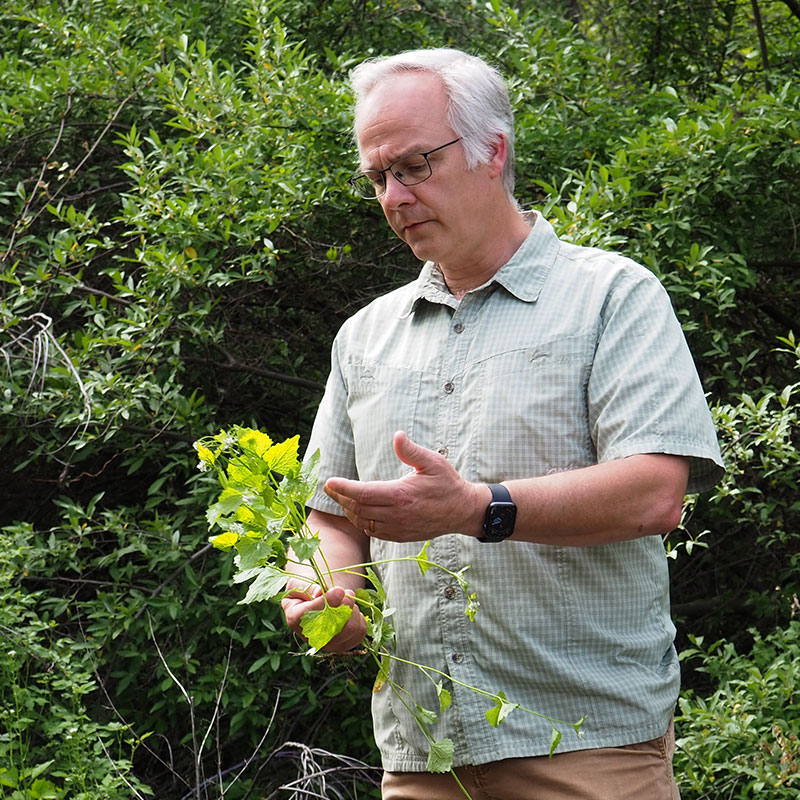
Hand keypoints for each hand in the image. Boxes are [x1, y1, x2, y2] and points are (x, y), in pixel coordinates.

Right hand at [281, 584, 366, 651]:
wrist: (316, 600)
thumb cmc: (306, 590)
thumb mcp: (299, 583)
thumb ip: (306, 586)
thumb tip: (319, 593)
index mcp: (294, 618)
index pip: (310, 614)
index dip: (327, 602)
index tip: (339, 590)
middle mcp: (310, 637)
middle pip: (335, 625)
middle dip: (345, 605)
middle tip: (347, 592)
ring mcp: (328, 644)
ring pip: (350, 629)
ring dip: (353, 610)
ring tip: (347, 599)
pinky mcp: (343, 645)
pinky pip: (360, 632)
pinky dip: (359, 618)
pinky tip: (350, 611)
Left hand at [323, 431, 487, 541]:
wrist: (462, 511)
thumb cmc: (447, 483)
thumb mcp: (432, 461)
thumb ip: (411, 450)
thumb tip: (397, 436)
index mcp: (400, 495)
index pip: (362, 493)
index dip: (343, 488)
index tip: (329, 482)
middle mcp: (396, 515)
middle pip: (358, 508)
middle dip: (341, 498)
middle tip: (331, 488)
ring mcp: (398, 528)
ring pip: (363, 522)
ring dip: (350, 510)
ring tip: (342, 498)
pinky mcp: (400, 536)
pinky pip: (373, 532)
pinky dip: (361, 522)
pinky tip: (358, 512)